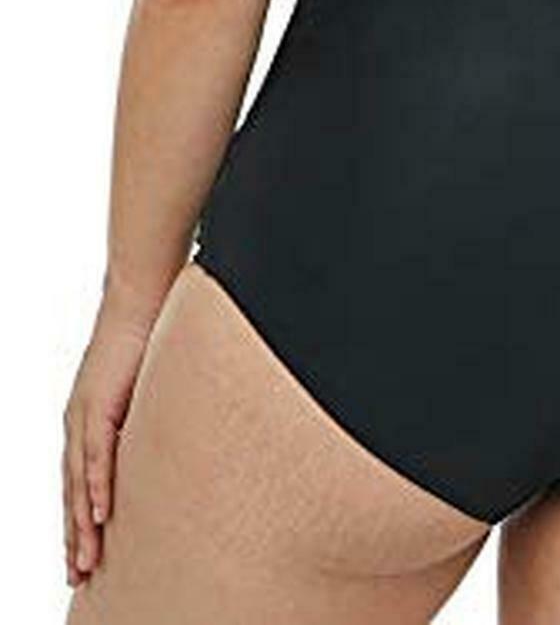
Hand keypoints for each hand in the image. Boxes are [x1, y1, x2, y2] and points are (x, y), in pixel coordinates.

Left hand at [61, 298, 153, 587]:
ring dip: (81, 526)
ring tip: (85, 563)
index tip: (85, 555)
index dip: (81, 520)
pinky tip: (100, 517)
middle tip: (79, 576)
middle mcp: (78, 423)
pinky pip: (96, 455)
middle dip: (74, 537)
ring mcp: (85, 415)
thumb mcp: (148, 386)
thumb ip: (151, 414)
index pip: (79, 481)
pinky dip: (96, 488)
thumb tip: (173, 434)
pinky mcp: (98, 404)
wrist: (142, 296)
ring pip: (77, 484)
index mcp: (89, 420)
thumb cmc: (149, 333)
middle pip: (72, 493)